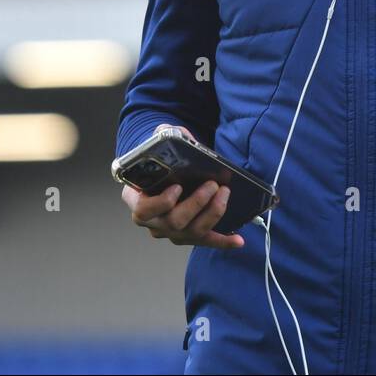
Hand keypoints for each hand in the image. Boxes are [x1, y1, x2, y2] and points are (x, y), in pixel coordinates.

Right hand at [120, 124, 245, 249]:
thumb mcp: (157, 144)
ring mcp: (171, 231)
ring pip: (192, 232)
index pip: (143, 210)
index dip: (160, 203)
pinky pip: (205, 241)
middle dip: (196, 203)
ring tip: (224, 194)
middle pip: (173, 222)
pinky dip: (223, 241)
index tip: (177, 188)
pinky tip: (238, 240)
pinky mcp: (189, 235)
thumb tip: (178, 134)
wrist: (164, 173)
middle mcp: (153, 221)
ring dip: (212, 214)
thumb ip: (164, 136)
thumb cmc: (159, 160)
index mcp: (137, 200)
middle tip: (213, 185)